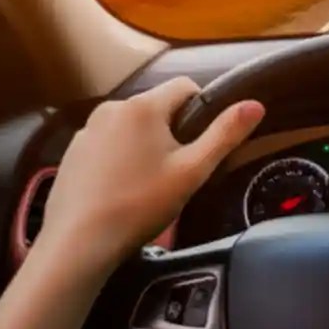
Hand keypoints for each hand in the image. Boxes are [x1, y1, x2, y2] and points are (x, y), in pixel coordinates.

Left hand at [38, 77, 264, 271]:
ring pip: (130, 126)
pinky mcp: (71, 152)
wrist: (79, 241)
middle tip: (177, 170)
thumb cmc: (142, 203)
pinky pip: (106, 143)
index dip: (202, 109)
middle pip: (156, 107)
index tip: (202, 144)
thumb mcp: (192, 171)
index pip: (185, 86)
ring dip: (143, 143)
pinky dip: (117, 157)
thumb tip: (256, 103)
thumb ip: (224, 135)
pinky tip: (118, 190)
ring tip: (147, 183)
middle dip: (171, 130)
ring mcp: (87, 129)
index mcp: (143, 106)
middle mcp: (112, 107)